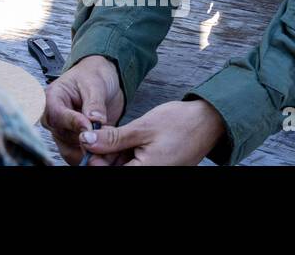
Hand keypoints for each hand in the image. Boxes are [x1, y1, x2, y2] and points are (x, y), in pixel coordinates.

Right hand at [42, 54, 124, 165]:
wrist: (103, 79)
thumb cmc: (94, 75)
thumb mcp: (95, 84)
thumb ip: (94, 103)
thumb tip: (93, 120)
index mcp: (53, 97)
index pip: (56, 115)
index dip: (73, 123)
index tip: (89, 126)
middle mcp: (54, 116)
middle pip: (62, 136)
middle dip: (84, 139)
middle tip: (105, 137)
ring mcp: (64, 130)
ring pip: (69, 150)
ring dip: (90, 150)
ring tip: (109, 142)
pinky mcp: (75, 141)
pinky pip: (79, 155)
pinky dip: (93, 155)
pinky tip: (107, 149)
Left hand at [79, 99, 226, 166]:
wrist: (207, 122)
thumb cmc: (179, 124)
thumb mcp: (141, 128)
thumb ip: (113, 138)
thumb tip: (87, 141)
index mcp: (145, 171)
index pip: (107, 172)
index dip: (94, 158)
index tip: (88, 141)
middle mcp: (148, 173)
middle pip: (113, 168)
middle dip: (103, 153)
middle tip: (99, 132)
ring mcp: (152, 169)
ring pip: (121, 164)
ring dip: (113, 151)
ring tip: (118, 132)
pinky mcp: (154, 165)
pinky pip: (132, 161)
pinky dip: (124, 150)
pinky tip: (125, 135)